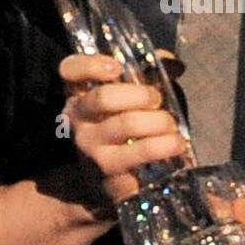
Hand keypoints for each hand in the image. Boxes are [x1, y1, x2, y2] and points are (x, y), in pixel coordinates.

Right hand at [59, 49, 187, 210]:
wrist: (108, 181)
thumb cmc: (122, 128)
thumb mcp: (126, 99)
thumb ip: (146, 74)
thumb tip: (171, 63)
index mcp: (79, 95)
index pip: (70, 70)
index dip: (91, 65)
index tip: (117, 67)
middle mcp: (79, 122)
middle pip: (104, 98)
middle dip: (140, 94)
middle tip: (157, 100)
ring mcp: (92, 150)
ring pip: (127, 125)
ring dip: (159, 121)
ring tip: (174, 127)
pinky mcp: (110, 176)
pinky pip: (142, 156)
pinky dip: (164, 147)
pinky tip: (174, 146)